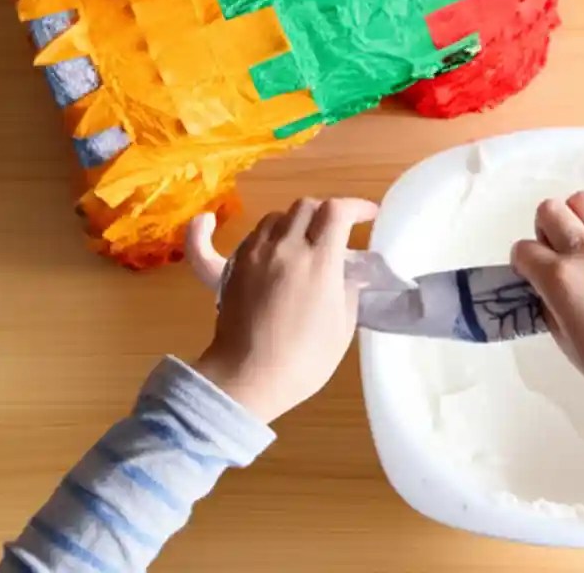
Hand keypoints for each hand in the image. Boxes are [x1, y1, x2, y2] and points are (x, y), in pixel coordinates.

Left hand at [186, 198, 378, 422]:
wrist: (248, 378)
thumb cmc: (304, 360)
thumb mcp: (341, 327)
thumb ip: (348, 291)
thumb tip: (348, 273)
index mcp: (318, 262)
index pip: (337, 212)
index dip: (356, 206)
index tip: (369, 215)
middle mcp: (284, 248)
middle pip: (306, 207)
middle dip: (326, 212)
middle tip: (337, 231)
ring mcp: (254, 255)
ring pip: (275, 217)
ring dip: (294, 222)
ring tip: (303, 240)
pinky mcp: (232, 267)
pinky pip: (245, 236)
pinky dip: (258, 232)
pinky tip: (213, 222)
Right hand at [511, 191, 583, 430]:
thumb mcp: (563, 340)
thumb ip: (548, 305)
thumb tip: (545, 287)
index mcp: (559, 278)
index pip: (522, 250)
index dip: (522, 262)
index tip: (531, 274)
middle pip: (549, 210)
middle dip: (544, 229)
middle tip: (556, 253)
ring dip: (576, 214)